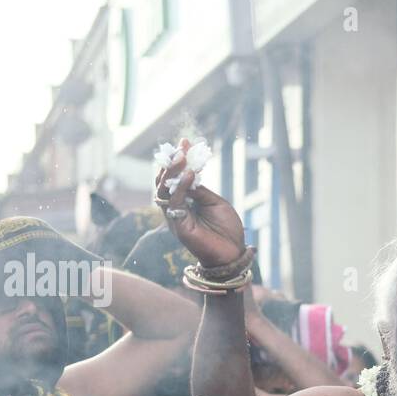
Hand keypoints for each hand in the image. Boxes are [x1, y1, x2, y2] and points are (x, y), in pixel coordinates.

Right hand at [154, 138, 245, 268]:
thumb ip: (200, 190)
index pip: (176, 178)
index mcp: (185, 202)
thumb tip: (189, 173)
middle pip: (165, 182)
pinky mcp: (178, 226)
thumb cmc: (226, 230)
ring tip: (182, 157)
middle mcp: (176, 208)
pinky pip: (174, 203)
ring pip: (164, 191)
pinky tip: (190, 175)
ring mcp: (175, 217)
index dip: (179, 161)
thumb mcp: (215, 203)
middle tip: (181, 148)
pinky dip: (180, 187)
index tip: (184, 142)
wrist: (232, 253)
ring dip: (172, 173)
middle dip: (172, 163)